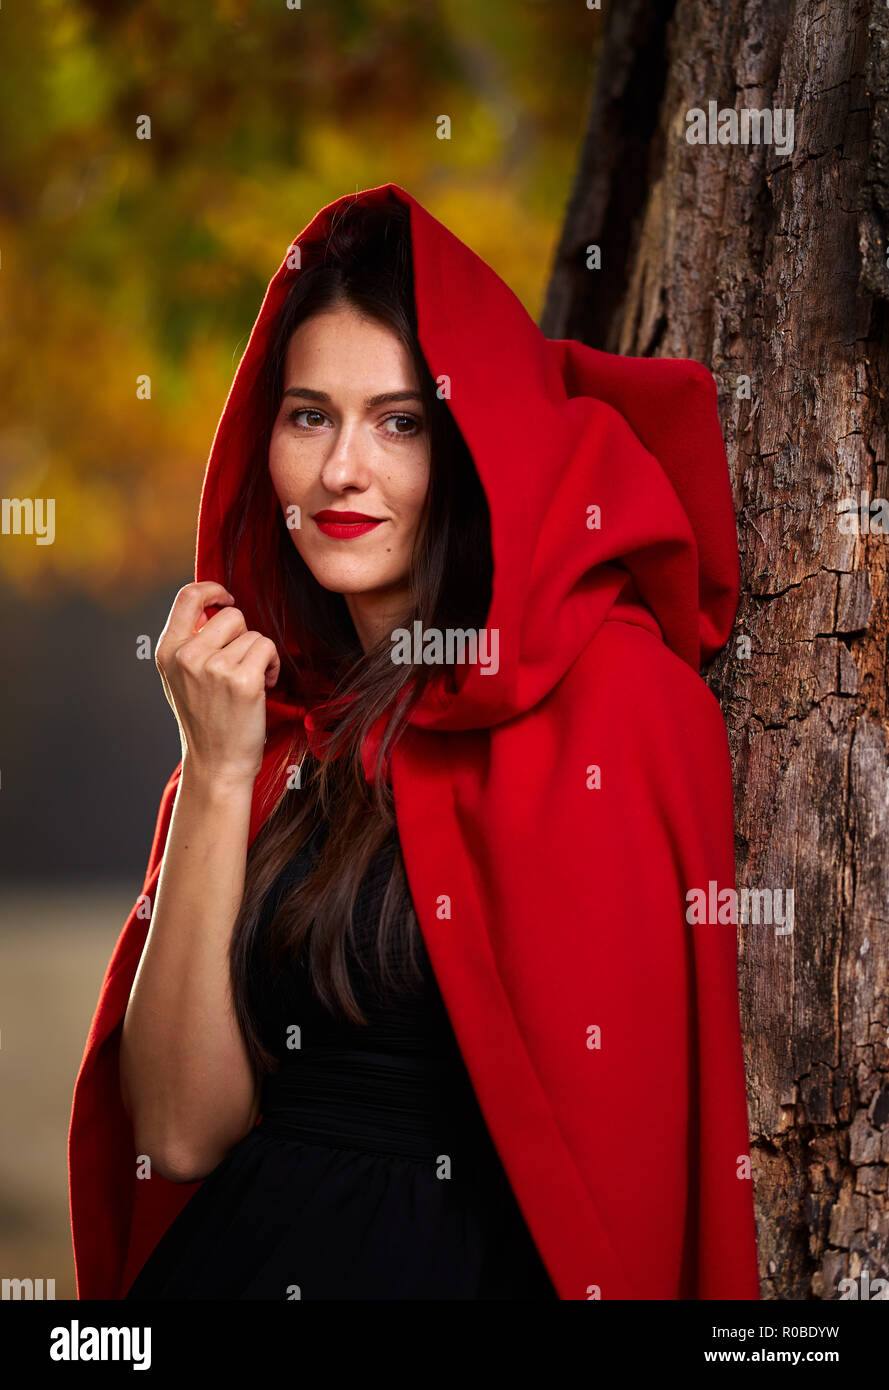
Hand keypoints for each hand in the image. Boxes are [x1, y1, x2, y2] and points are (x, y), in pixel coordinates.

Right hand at [155, 581, 280, 786]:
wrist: (216, 764)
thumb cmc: (205, 720)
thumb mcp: (180, 678)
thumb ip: (190, 642)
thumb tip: (214, 606)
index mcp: (167, 651)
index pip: (187, 596)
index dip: (213, 590)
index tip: (227, 599)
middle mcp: (186, 656)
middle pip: (231, 616)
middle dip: (243, 637)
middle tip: (239, 667)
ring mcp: (213, 668)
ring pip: (253, 634)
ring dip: (259, 655)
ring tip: (248, 683)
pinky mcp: (242, 680)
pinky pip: (267, 649)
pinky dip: (272, 666)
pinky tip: (261, 688)